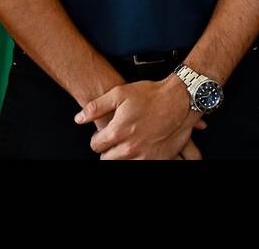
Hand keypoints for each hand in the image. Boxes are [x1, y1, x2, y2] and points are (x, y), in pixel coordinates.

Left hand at [76, 75, 202, 158]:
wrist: (179, 99)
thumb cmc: (151, 95)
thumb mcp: (119, 94)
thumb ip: (96, 107)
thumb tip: (79, 118)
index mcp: (118, 132)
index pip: (96, 146)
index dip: (97, 139)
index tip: (103, 135)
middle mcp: (130, 148)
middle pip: (107, 160)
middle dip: (108, 150)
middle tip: (114, 141)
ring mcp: (145, 156)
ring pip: (123, 165)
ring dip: (121, 156)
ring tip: (127, 144)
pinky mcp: (159, 159)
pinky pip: (142, 165)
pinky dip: (138, 158)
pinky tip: (141, 148)